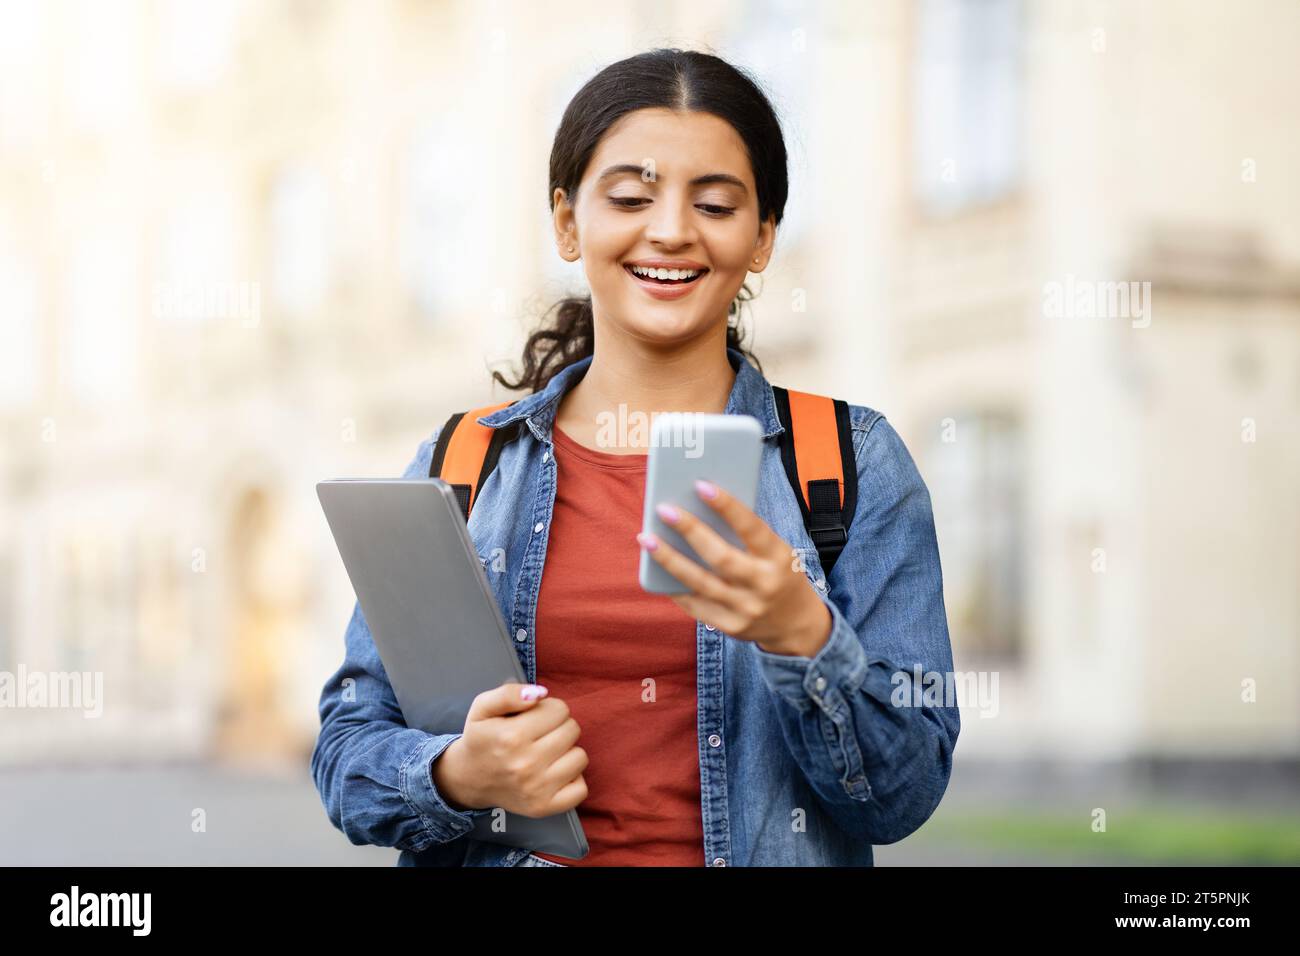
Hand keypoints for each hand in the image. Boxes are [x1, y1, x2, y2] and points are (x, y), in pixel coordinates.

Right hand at [433, 681, 588, 817]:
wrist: (468, 779)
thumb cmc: (481, 739)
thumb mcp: (483, 707)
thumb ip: (509, 693)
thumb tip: (540, 693)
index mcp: (511, 736)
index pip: (560, 709)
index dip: (548, 709)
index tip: (535, 718)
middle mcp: (526, 764)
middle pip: (572, 730)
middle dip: (558, 727)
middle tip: (540, 735)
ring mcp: (536, 789)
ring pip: (580, 756)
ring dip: (566, 752)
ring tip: (546, 753)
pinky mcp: (544, 807)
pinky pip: (581, 789)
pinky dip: (572, 779)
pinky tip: (553, 773)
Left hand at [636, 479, 832, 657]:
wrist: (798, 625)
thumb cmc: (779, 574)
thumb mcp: (776, 551)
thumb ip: (745, 535)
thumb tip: (699, 508)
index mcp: (779, 557)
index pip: (751, 527)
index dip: (726, 505)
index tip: (700, 485)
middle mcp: (764, 584)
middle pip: (720, 556)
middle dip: (689, 530)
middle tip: (663, 509)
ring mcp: (747, 609)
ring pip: (700, 582)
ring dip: (669, 559)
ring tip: (647, 538)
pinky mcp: (731, 627)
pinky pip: (695, 605)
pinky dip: (674, 586)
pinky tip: (656, 568)